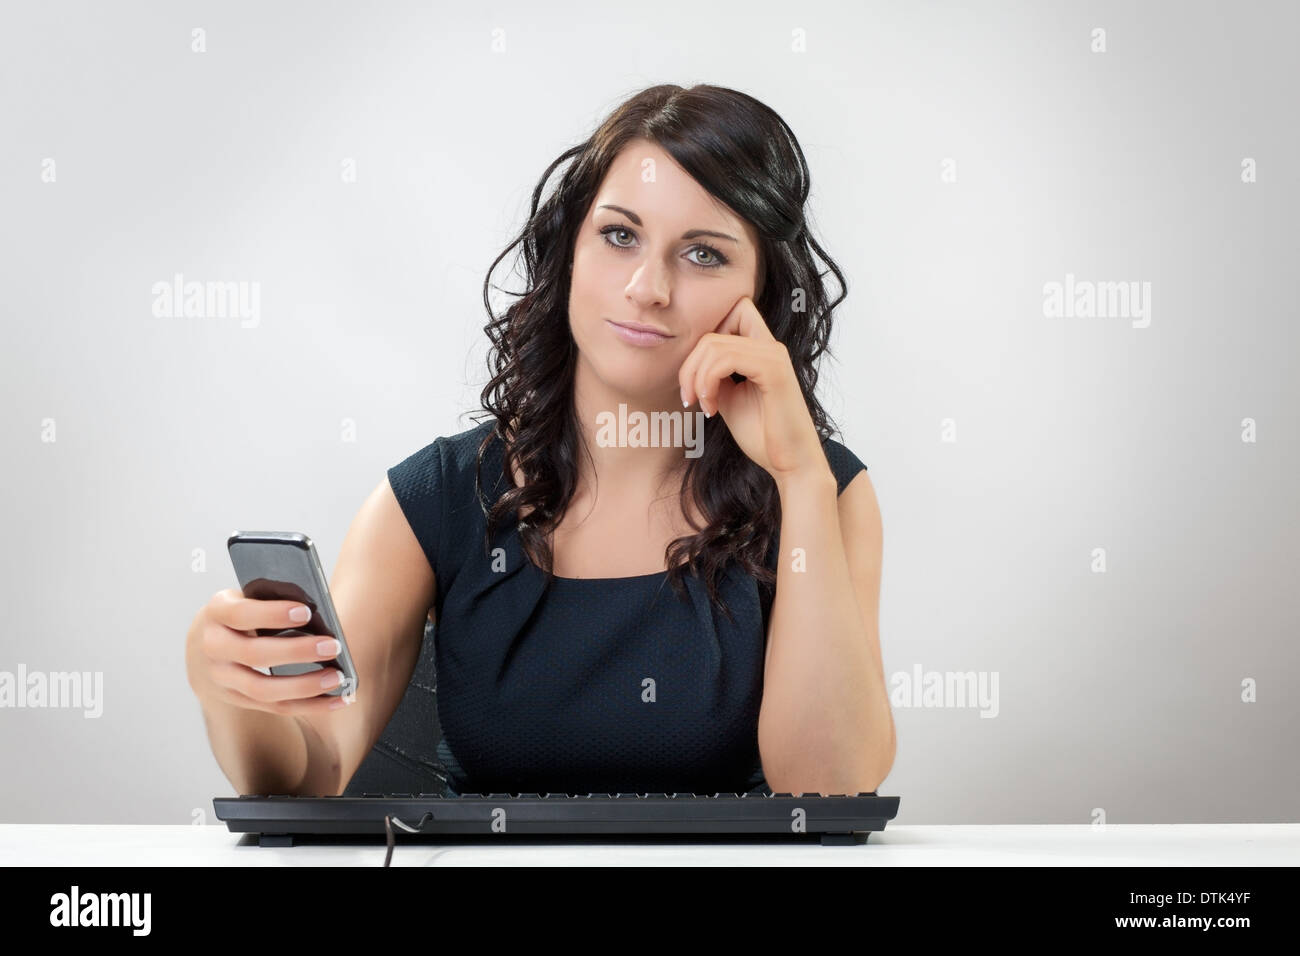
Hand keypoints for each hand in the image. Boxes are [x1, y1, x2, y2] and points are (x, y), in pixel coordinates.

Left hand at [677, 296, 828, 483]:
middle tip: (690, 398)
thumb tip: (692, 362)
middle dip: (690, 364)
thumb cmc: (763, 435)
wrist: (790, 463)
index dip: (708, 336)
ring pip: (714, 344)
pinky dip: (708, 382)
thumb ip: (715, 375)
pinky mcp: (773, 371)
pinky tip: (712, 406)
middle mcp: (770, 346)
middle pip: (713, 331)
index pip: (735, 310)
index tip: (700, 375)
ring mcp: (773, 356)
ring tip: (702, 404)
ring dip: (696, 377)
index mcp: (763, 350)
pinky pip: (726, 360)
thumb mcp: (729, 398)